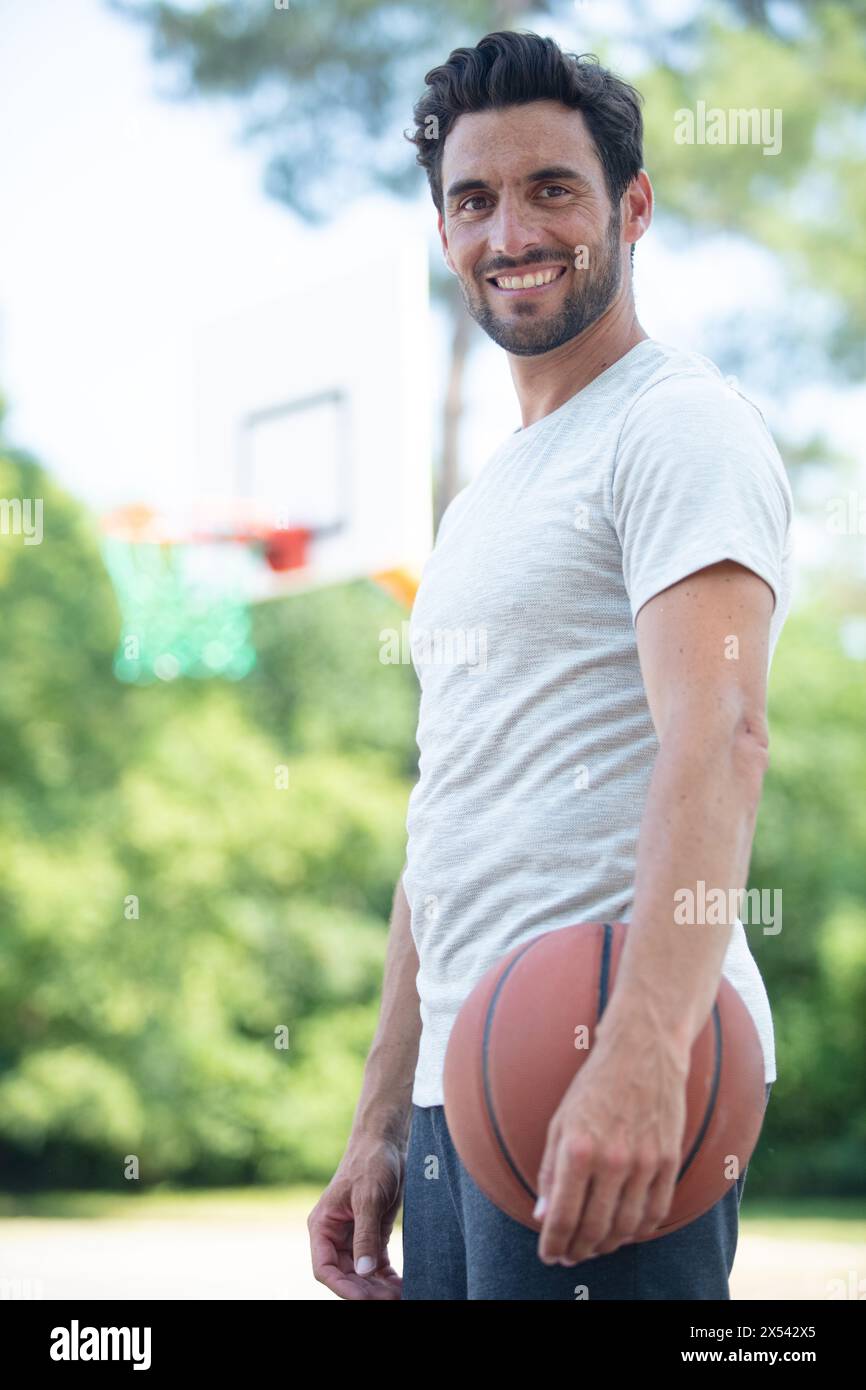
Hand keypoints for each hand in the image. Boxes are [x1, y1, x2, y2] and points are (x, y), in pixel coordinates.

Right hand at [308, 1131, 404, 1298]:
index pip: (325, 1268)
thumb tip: (364, 1271)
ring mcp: (354, 1236)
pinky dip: (387, 1278)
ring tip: (401, 1296)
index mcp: (323, 1225)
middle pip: (346, 1275)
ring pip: (362, 1274)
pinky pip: (377, 1264)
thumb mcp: (368, 1197)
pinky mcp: (373, 1233)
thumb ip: (365, 1235)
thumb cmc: (371, 1162)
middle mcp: (335, 1235)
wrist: (387, 1142)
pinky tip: (402, 1286)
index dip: (342, 1287)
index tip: (364, 1298)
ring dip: (378, 1288)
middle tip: (391, 1300)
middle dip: (366, 1291)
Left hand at [534, 1031, 688, 1265]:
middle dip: (579, 1250)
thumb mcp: (560, 1122)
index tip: (549, 1255)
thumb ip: (550, 1171)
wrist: (642, 1050)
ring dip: (608, 1245)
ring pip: (627, 1226)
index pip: (564, 1216)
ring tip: (595, 1248)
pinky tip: (626, 1232)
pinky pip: (657, 1211)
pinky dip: (641, 1231)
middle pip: (595, 1228)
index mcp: (578, 1148)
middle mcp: (613, 1159)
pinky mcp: (670, 1160)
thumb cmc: (594, 1085)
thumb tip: (543, 1216)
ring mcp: (646, 1161)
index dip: (554, 1243)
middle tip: (571, 1257)